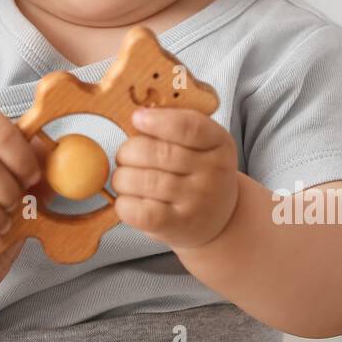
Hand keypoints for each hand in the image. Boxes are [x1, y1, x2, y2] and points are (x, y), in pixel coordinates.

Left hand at [112, 107, 239, 249]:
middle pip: (158, 153)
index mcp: (219, 143)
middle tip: (125, 156)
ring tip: (124, 179)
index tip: (137, 118)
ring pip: (143, 181)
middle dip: (129, 151)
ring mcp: (197, 201)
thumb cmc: (198, 175)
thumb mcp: (201, 145)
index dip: (158, 121)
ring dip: (122, 178)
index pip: (190, 127)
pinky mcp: (179, 226)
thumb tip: (137, 115)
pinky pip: (140, 212)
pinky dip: (124, 204)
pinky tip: (127, 199)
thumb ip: (174, 126)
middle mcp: (213, 173)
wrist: (219, 219)